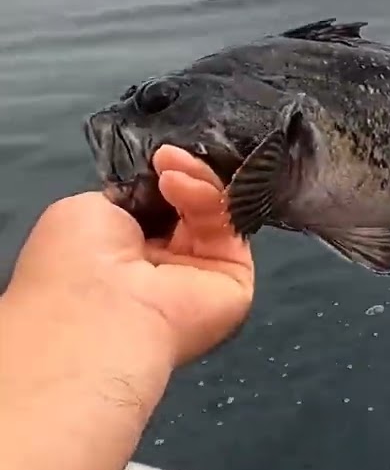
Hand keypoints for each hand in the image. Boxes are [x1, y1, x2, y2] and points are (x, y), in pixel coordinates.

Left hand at [4, 145, 253, 366]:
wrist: (99, 311)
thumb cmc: (74, 263)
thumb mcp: (87, 209)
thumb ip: (132, 196)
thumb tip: (162, 186)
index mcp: (126, 255)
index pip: (160, 207)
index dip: (161, 177)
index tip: (156, 158)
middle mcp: (166, 266)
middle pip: (193, 206)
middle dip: (182, 174)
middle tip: (166, 159)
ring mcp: (204, 274)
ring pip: (215, 212)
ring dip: (195, 182)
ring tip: (171, 172)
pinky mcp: (236, 280)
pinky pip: (230, 228)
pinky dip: (210, 199)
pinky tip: (181, 184)